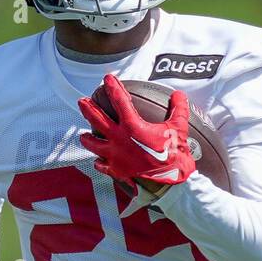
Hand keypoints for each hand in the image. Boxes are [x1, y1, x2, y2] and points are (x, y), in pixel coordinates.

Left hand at [78, 74, 196, 187]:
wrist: (170, 182)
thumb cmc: (174, 154)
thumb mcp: (179, 128)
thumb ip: (179, 109)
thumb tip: (179, 94)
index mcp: (133, 126)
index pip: (119, 100)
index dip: (112, 87)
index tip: (107, 78)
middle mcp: (119, 139)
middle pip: (97, 120)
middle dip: (88, 108)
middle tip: (82, 102)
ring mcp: (115, 156)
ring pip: (94, 144)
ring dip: (88, 138)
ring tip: (84, 135)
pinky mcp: (116, 171)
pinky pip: (102, 165)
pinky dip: (99, 162)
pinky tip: (98, 161)